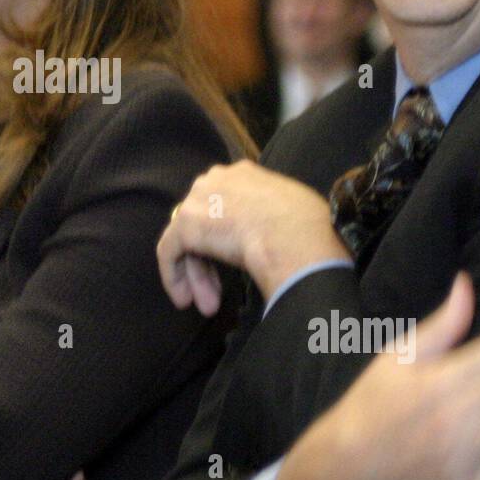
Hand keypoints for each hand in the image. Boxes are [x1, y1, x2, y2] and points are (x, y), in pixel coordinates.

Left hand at [157, 160, 347, 315]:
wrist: (297, 237)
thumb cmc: (309, 228)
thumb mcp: (292, 209)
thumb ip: (270, 215)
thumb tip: (269, 237)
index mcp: (243, 174)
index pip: (223, 206)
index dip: (226, 239)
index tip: (238, 262)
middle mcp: (217, 179)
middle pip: (203, 224)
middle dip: (209, 263)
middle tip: (218, 295)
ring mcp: (199, 199)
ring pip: (188, 241)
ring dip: (198, 276)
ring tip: (209, 306)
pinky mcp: (185, 223)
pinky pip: (169, 252)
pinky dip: (174, 276)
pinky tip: (185, 299)